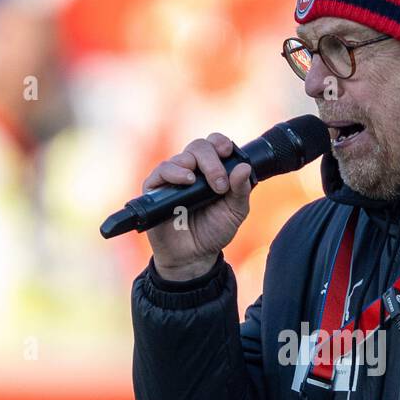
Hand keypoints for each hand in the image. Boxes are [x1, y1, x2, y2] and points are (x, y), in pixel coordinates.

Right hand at [142, 133, 252, 281]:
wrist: (194, 257)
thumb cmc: (214, 232)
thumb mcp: (235, 212)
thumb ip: (241, 190)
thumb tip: (244, 167)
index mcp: (211, 170)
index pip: (213, 144)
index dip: (220, 142)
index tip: (228, 151)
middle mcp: (191, 170)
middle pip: (198, 147)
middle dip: (212, 160)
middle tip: (219, 183)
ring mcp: (173, 179)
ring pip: (181, 157)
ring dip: (194, 165)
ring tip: (202, 184)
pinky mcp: (156, 190)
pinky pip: (161, 171)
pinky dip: (174, 172)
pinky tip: (186, 181)